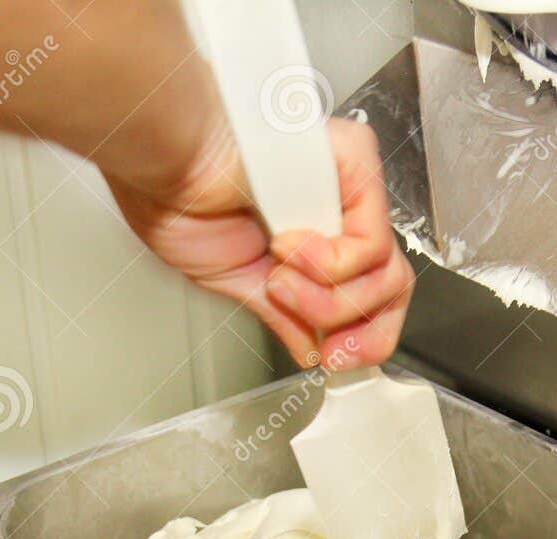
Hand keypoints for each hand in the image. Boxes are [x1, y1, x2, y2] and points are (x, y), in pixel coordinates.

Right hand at [103, 117, 413, 368]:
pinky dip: (329, 266)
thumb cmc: (181, 196)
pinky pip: (373, 244)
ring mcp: (350, 189)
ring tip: (280, 278)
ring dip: (327, 299)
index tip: (331, 357)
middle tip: (328, 346)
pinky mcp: (355, 164)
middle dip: (361, 333)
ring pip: (385, 274)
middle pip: (392, 288)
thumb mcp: (237, 280)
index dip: (361, 337)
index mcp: (315, 236)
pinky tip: (288, 247)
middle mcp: (339, 211)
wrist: (164, 163)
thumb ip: (283, 315)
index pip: (371, 293)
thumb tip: (311, 348)